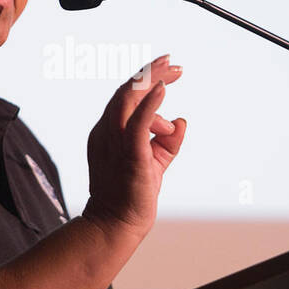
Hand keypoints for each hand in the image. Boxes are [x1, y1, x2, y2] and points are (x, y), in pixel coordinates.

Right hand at [81, 54, 185, 241]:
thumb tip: (181, 120)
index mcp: (108, 131)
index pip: (127, 97)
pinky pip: (136, 123)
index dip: (147, 80)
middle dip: (151, 72)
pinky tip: (162, 89)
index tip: (170, 71)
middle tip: (173, 62)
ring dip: (149, 80)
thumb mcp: (155, 162)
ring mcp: (115, 142)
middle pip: (127, 91)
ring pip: (128, 99)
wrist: (116, 225)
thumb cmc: (131, 196)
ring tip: (170, 69)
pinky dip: (150, 104)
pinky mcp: (129, 154)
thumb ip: (167, 141)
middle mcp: (107, 131)